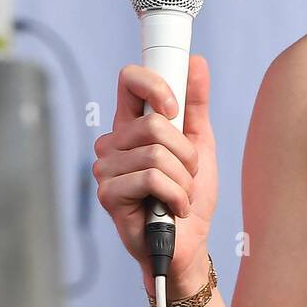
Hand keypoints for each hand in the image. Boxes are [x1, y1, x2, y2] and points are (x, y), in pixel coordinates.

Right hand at [93, 54, 217, 291]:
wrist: (190, 243)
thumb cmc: (189, 194)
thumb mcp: (200, 144)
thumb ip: (196, 104)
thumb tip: (197, 62)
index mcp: (132, 126)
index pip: (129, 82)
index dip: (154, 85)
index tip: (174, 108)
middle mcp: (113, 143)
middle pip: (155, 124)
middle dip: (186, 153)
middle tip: (187, 173)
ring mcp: (107, 169)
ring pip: (157, 153)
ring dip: (184, 178)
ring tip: (180, 194)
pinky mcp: (108, 194)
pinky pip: (152, 178)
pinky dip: (176, 195)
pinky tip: (173, 209)